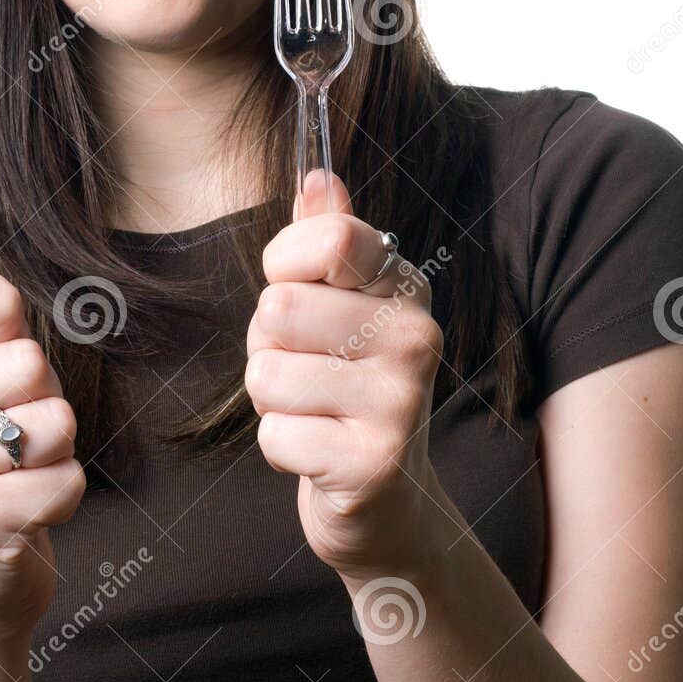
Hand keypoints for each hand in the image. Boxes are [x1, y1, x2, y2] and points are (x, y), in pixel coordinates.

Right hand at [0, 244, 85, 648]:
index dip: (2, 306)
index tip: (5, 340)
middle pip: (29, 360)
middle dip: (48, 399)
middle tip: (16, 435)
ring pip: (54, 421)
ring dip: (58, 454)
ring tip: (21, 473)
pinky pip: (65, 481)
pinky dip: (64, 498)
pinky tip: (27, 512)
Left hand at [245, 169, 444, 585]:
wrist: (388, 505)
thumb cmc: (346, 391)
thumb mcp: (340, 310)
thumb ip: (327, 241)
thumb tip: (318, 176)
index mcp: (406, 287)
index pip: (325, 238)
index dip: (283, 267)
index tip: (302, 297)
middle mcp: (416, 336)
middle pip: (277, 308)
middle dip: (268, 347)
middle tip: (306, 372)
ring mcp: (400, 400)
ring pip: (267, 374)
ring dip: (272, 401)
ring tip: (314, 413)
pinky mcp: (373, 462)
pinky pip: (274, 435)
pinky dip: (280, 449)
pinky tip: (319, 454)